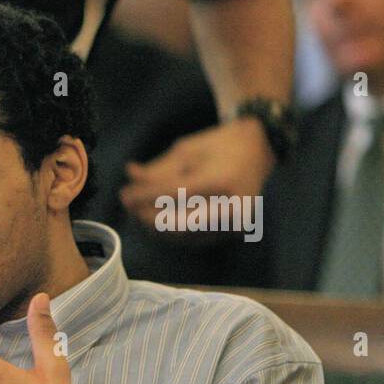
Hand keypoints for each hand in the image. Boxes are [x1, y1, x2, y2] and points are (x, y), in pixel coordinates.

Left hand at [118, 117, 275, 230]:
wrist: (260, 149)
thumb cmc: (220, 145)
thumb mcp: (188, 149)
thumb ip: (159, 168)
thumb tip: (130, 175)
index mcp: (219, 180)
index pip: (170, 195)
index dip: (142, 197)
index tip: (123, 194)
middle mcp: (229, 206)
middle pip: (174, 222)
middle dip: (145, 216)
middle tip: (128, 206)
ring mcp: (232, 222)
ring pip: (181, 235)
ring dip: (155, 227)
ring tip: (139, 212)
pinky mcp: (232, 231)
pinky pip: (194, 238)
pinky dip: (172, 232)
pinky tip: (158, 221)